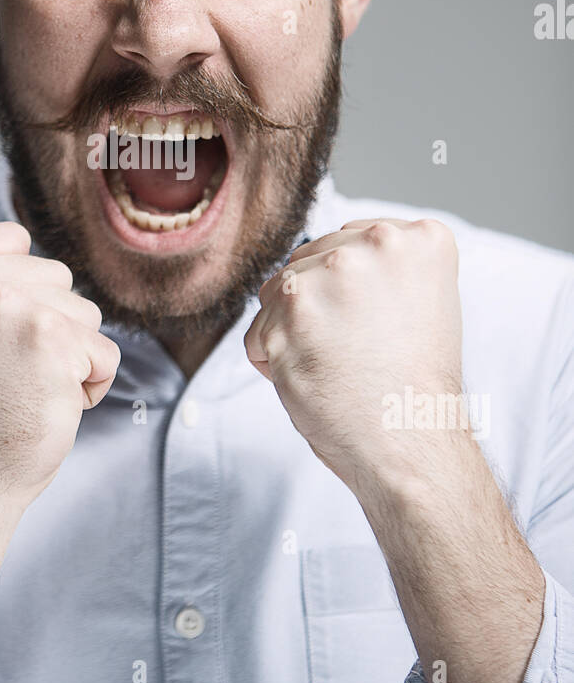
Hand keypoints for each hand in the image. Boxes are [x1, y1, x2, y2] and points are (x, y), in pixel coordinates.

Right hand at [0, 221, 120, 510]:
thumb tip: (23, 239)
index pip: (13, 242)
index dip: (14, 297)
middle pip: (54, 275)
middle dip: (45, 326)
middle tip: (0, 373)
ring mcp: (5, 305)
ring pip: (83, 311)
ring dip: (68, 355)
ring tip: (21, 388)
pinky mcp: (51, 338)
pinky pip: (104, 352)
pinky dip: (89, 385)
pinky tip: (45, 405)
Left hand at [244, 218, 464, 491]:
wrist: (411, 443)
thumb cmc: (415, 385)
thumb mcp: (425, 302)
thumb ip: (383, 268)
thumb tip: (324, 257)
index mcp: (420, 238)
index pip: (352, 241)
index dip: (355, 292)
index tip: (379, 325)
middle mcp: (376, 243)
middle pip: (312, 260)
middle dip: (320, 306)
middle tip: (358, 352)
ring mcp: (331, 272)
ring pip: (280, 291)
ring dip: (293, 331)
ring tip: (337, 365)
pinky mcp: (290, 307)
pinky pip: (258, 330)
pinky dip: (273, 359)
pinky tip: (315, 378)